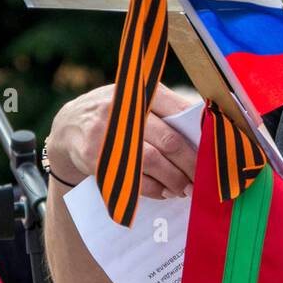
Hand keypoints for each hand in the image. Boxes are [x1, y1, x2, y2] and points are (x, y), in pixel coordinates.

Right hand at [46, 82, 196, 198]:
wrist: (68, 127)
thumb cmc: (115, 114)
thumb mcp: (135, 100)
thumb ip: (165, 110)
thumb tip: (205, 134)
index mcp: (139, 90)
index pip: (179, 111)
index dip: (200, 135)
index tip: (214, 152)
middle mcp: (123, 108)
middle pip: (169, 140)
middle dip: (190, 164)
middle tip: (202, 179)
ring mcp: (107, 132)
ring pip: (152, 162)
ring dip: (174, 180)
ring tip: (186, 189)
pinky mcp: (95, 157)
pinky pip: (131, 178)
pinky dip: (153, 189)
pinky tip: (164, 192)